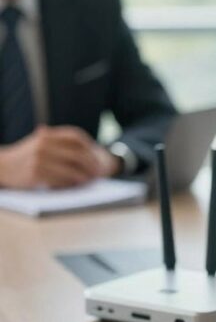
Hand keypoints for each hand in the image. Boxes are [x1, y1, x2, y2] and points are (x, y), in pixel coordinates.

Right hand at [0, 126, 119, 188]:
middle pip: (78, 154)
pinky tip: (76, 185)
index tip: (98, 155)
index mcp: (47, 135)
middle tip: (99, 172)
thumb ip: (58, 140)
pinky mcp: (35, 174)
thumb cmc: (25, 156)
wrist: (1, 166)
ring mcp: (39, 160)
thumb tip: (89, 149)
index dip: (90, 146)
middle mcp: (43, 145)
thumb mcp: (39, 142)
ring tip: (90, 180)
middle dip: (92, 164)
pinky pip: (60, 180)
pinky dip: (71, 183)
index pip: (76, 136)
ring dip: (84, 176)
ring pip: (71, 169)